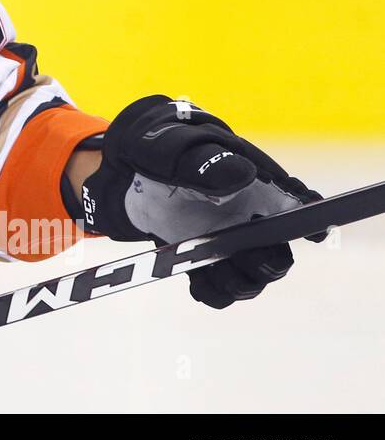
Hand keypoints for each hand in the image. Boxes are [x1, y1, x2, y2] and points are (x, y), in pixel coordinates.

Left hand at [76, 95, 324, 308]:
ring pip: (251, 278)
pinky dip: (211, 291)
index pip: (298, 205)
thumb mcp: (173, 148)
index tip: (313, 232)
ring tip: (211, 268)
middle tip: (245, 254)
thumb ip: (204, 162)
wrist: (127, 167)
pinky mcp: (203, 259)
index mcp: (256, 185)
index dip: (312, 221)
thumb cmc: (160, 148)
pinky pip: (218, 290)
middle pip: (278, 254)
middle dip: (268, 262)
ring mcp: (227, 243)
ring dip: (238, 283)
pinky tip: (195, 278)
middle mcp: (250, 218)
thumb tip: (240, 176)